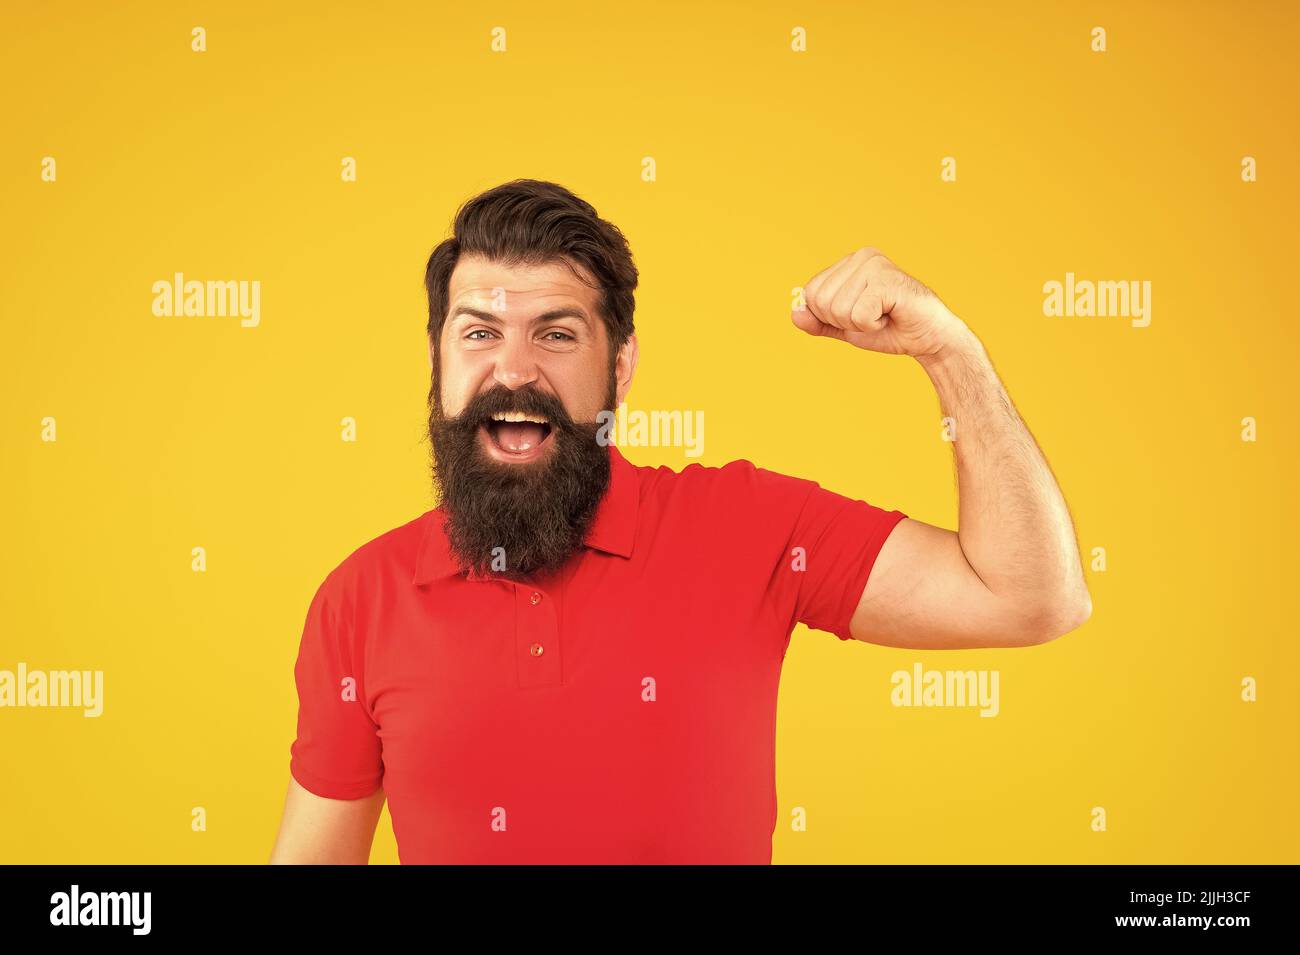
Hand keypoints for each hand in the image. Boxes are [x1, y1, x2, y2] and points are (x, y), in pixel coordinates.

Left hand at [792, 247, 972, 361]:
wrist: (928, 338)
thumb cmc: (889, 328)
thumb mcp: (846, 327)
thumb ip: (819, 321)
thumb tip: (794, 313)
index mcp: (848, 262)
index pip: (811, 294)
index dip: (829, 316)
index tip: (858, 316)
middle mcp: (861, 256)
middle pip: (821, 301)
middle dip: (844, 321)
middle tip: (872, 317)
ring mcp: (875, 265)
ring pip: (838, 309)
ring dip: (860, 324)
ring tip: (882, 316)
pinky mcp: (887, 280)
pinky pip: (858, 315)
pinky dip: (872, 326)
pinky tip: (891, 316)